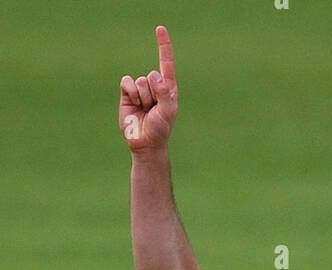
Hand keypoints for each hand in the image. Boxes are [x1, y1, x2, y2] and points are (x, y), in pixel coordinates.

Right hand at [119, 24, 177, 151]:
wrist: (145, 142)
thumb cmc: (160, 128)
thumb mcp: (168, 111)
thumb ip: (163, 92)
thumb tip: (153, 74)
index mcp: (168, 87)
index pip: (166, 63)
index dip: (163, 46)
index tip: (160, 28)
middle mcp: (154, 85)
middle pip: (152, 76)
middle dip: (153, 95)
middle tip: (153, 110)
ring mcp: (140, 89)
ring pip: (140, 81)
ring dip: (143, 98)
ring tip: (145, 110)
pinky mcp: (127, 92)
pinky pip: (127, 82)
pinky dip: (131, 93)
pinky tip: (134, 104)